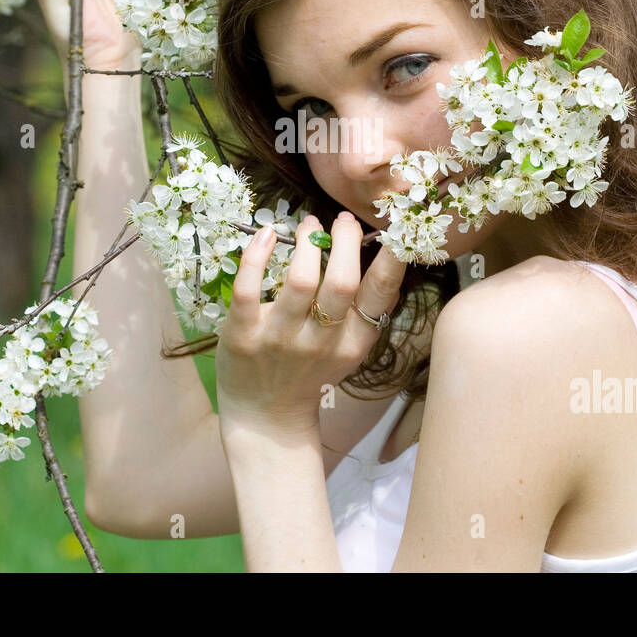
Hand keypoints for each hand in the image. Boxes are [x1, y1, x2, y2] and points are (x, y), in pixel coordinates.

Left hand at [216, 211, 408, 439]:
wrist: (266, 415)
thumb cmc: (309, 371)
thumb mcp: (348, 348)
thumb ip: (366, 311)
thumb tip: (389, 255)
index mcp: (353, 342)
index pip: (381, 295)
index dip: (392, 258)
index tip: (393, 227)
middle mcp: (321, 342)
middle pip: (342, 283)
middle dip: (346, 242)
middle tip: (342, 221)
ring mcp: (279, 339)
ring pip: (300, 282)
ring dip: (308, 243)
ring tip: (308, 224)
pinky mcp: (242, 336)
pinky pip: (248, 290)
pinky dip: (257, 256)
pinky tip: (266, 235)